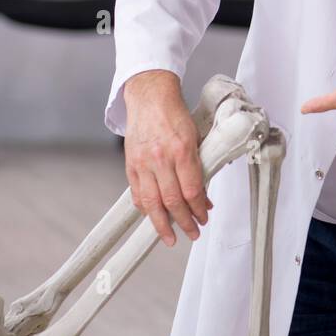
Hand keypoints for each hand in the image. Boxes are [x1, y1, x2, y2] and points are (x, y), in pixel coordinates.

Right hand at [122, 70, 213, 246]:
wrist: (150, 97)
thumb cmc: (174, 114)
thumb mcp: (195, 137)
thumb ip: (199, 165)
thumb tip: (203, 194)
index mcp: (181, 150)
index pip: (192, 189)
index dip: (199, 209)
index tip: (204, 218)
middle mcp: (161, 158)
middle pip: (172, 200)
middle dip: (184, 222)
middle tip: (193, 233)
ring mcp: (143, 162)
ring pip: (152, 202)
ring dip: (162, 224)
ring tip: (170, 238)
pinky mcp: (131, 164)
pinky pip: (137, 192)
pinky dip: (145, 208)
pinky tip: (153, 216)